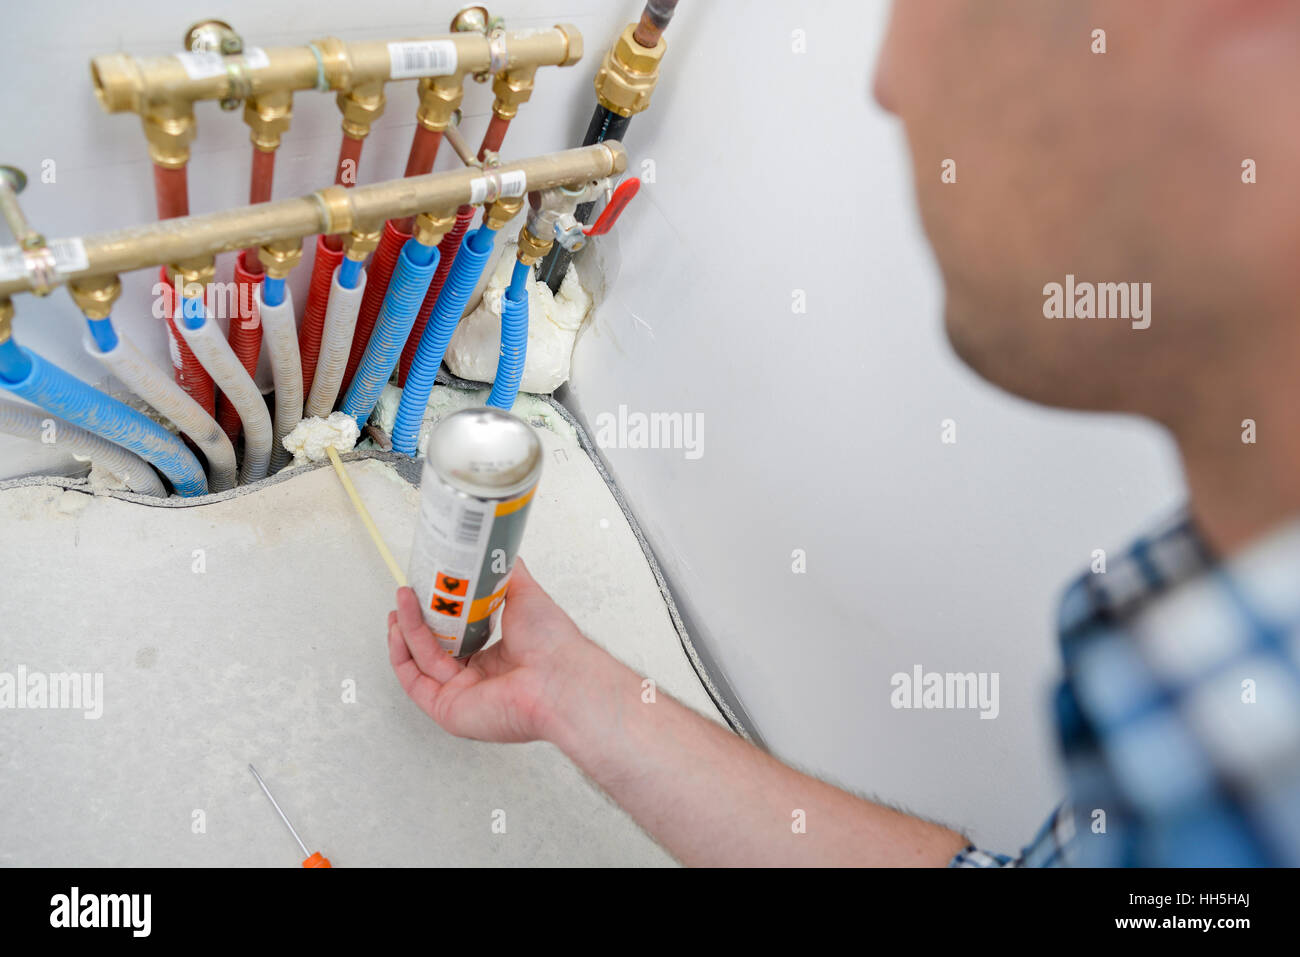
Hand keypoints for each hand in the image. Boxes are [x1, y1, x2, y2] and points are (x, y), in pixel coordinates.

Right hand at [387, 558, 595, 742]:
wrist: (558, 677)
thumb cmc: (553, 645)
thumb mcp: (527, 595)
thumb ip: (508, 575)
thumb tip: (497, 553)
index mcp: (498, 658)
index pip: (457, 637)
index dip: (437, 615)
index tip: (425, 590)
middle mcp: (479, 679)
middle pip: (434, 649)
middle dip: (416, 620)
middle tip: (408, 593)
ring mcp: (461, 695)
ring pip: (421, 660)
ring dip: (407, 628)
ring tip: (403, 599)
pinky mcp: (447, 710)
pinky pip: (414, 683)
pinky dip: (402, 655)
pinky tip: (399, 628)